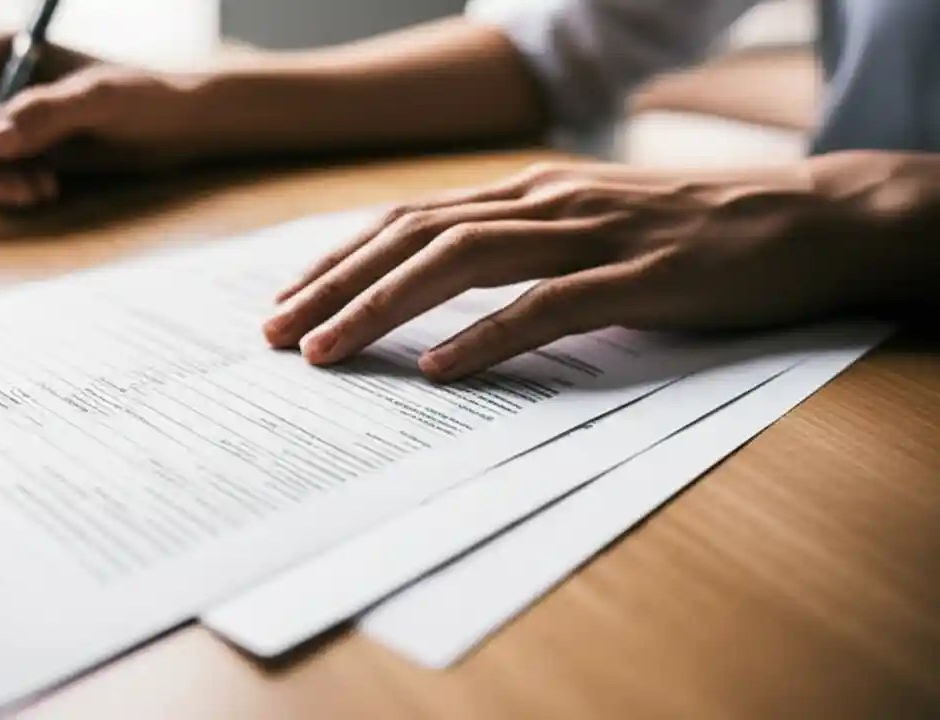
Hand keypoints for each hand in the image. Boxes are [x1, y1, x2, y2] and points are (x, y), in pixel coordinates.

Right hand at [0, 35, 204, 207]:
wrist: (180, 129)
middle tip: (20, 185)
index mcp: (1, 52)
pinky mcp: (16, 161)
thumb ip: (47, 114)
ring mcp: (1, 126)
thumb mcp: (102, 100)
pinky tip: (50, 189)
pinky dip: (8, 193)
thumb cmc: (148, 98)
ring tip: (44, 188)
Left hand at [263, 152, 937, 380]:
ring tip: (327, 352)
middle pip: (414, 238)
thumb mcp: (586, 226)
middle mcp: (545, 203)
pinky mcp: (640, 276)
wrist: (806, 219)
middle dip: (334, 286)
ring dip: (383, 309)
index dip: (340, 258)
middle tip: (274, 335)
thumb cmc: (687, 233)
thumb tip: (439, 297)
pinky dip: (487, 336)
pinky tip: (440, 370)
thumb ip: (518, 246)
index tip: (286, 300)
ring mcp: (591, 235)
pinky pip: (548, 305)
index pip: (409, 221)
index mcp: (527, 194)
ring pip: (461, 263)